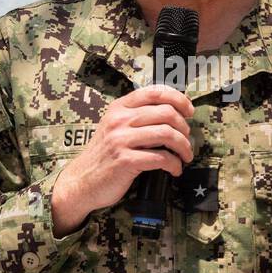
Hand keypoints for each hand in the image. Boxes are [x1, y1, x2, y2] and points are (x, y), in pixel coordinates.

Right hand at [51, 84, 194, 235]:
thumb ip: (138, 116)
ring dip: (183, 146)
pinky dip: (174, 164)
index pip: (155, 92)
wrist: (82, 181)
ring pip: (166, 134)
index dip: (178, 99)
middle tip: (187, 140)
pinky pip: (160, 158)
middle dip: (184, 128)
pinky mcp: (125, 160)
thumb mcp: (116, 127)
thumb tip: (174, 112)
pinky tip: (175, 169)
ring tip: (185, 156)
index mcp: (120, 107)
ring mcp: (121, 140)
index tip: (189, 112)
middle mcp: (119, 120)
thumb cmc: (105, 155)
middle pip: (166, 113)